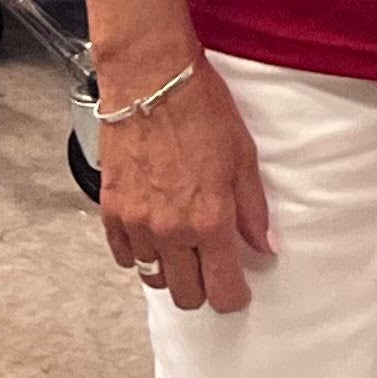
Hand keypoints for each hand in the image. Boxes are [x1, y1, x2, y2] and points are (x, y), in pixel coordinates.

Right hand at [97, 59, 272, 312]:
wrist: (151, 79)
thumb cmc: (200, 109)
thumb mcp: (243, 157)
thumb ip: (253, 210)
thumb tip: (265, 246)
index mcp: (210, 220)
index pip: (222, 289)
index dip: (233, 298)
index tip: (237, 292)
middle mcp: (171, 231)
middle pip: (185, 295)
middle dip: (203, 290)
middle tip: (212, 270)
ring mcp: (137, 224)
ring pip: (153, 278)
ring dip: (171, 272)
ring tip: (183, 250)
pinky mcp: (111, 210)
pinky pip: (124, 255)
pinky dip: (139, 253)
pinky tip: (153, 234)